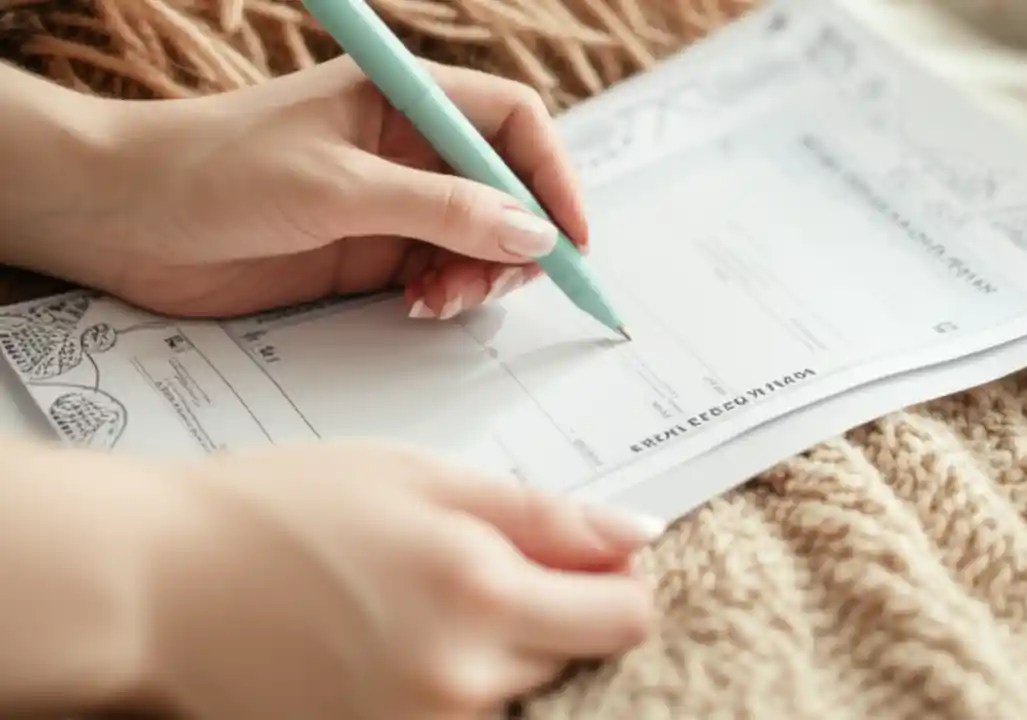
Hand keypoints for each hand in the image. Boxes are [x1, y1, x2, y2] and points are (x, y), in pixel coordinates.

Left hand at [4, 56, 586, 318]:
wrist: (125, 220)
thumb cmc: (216, 172)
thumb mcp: (340, 188)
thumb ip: (442, 211)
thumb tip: (532, 234)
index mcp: (404, 100)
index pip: (512, 122)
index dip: (552, 175)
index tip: (571, 236)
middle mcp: (408, 148)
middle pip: (506, 189)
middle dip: (517, 239)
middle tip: (502, 282)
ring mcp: (391, 203)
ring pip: (477, 240)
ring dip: (479, 276)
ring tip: (444, 299)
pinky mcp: (369, 253)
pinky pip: (438, 274)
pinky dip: (445, 295)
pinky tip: (420, 308)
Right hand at [143, 441, 660, 719]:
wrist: (159, 584)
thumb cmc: (280, 512)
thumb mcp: (423, 478)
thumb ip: (544, 514)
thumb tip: (639, 536)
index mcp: (481, 592)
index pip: (625, 618)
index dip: (618, 582)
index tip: (585, 561)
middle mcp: (459, 683)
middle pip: (574, 658)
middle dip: (548, 612)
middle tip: (471, 567)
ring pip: (517, 695)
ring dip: (497, 654)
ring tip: (418, 605)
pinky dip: (451, 688)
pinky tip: (396, 646)